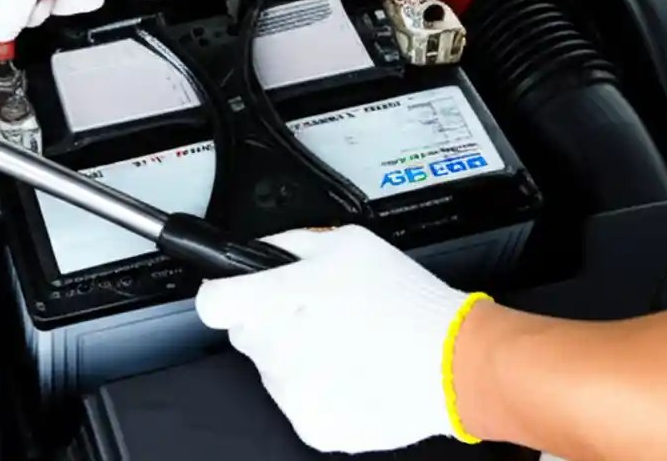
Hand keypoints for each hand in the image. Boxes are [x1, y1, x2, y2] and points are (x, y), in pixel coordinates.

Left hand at [195, 226, 474, 453]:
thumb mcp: (345, 241)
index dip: (227, 292)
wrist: (454, 360)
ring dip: (299, 355)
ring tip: (349, 341)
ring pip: (275, 369)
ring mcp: (294, 395)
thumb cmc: (406, 300)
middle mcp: (275, 352)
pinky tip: (355, 371)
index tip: (240, 293)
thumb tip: (260, 251)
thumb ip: (288, 244)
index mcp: (273, 302)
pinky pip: (302, 401)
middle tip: (320, 313)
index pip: (212, 302)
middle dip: (274, 321)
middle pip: (248, 333)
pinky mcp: (315, 426)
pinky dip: (322, 388)